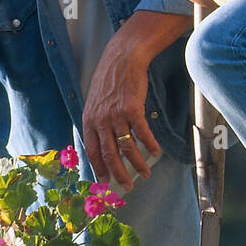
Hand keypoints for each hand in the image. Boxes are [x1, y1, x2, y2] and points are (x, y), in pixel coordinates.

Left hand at [82, 11, 189, 189]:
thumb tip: (103, 143)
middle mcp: (100, 119)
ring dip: (137, 163)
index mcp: (89, 119)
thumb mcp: (96, 101)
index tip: (104, 183)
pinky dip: (149, 144)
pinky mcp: (132, 108)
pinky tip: (155, 152)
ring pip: (126, 146)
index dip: (98, 168)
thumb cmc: (111, 80)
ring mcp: (116, 114)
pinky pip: (141, 132)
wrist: (122, 58)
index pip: (91, 150)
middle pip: (109, 154)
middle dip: (118, 173)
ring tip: (145, 173)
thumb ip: (98, 122)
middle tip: (126, 186)